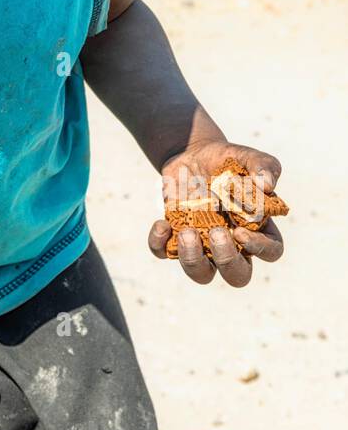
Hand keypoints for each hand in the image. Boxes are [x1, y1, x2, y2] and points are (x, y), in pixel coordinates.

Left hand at [149, 141, 284, 286]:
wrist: (193, 154)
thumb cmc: (228, 160)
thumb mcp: (247, 156)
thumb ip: (264, 166)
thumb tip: (267, 185)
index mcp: (258, 228)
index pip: (270, 251)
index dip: (259, 248)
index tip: (240, 230)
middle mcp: (232, 244)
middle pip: (238, 276)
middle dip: (227, 261)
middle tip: (216, 232)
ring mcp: (203, 244)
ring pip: (201, 273)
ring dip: (192, 260)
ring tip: (186, 232)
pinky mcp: (175, 237)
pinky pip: (164, 253)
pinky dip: (159, 244)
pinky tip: (162, 224)